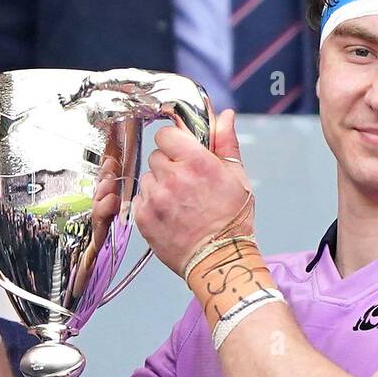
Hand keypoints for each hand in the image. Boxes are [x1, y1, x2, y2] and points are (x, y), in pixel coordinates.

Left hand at [133, 107, 253, 278]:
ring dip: (159, 185)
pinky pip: (140, 198)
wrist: (218, 261)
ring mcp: (155, 198)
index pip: (166, 134)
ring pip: (147, 178)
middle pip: (156, 156)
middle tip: (186, 184)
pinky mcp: (143, 217)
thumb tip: (226, 115)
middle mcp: (172, 177)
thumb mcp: (237, 177)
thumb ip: (226, 143)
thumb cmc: (232, 221)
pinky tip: (169, 215)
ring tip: (178, 203)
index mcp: (196, 162)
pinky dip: (151, 204)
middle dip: (169, 165)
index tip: (182, 154)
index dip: (175, 143)